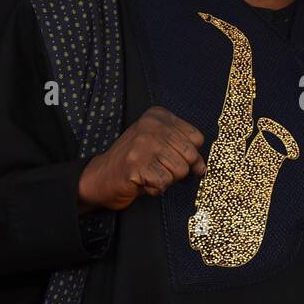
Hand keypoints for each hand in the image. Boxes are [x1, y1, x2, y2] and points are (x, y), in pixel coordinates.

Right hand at [77, 106, 205, 211]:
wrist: (101, 176)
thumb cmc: (136, 162)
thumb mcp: (161, 146)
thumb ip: (184, 151)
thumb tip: (202, 168)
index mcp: (158, 116)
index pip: (197, 138)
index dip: (190, 155)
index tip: (172, 157)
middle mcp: (151, 126)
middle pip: (190, 155)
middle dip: (179, 169)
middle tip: (159, 168)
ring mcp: (142, 144)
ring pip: (180, 170)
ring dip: (167, 179)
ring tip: (149, 173)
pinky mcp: (136, 164)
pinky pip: (165, 182)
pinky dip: (157, 188)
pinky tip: (143, 181)